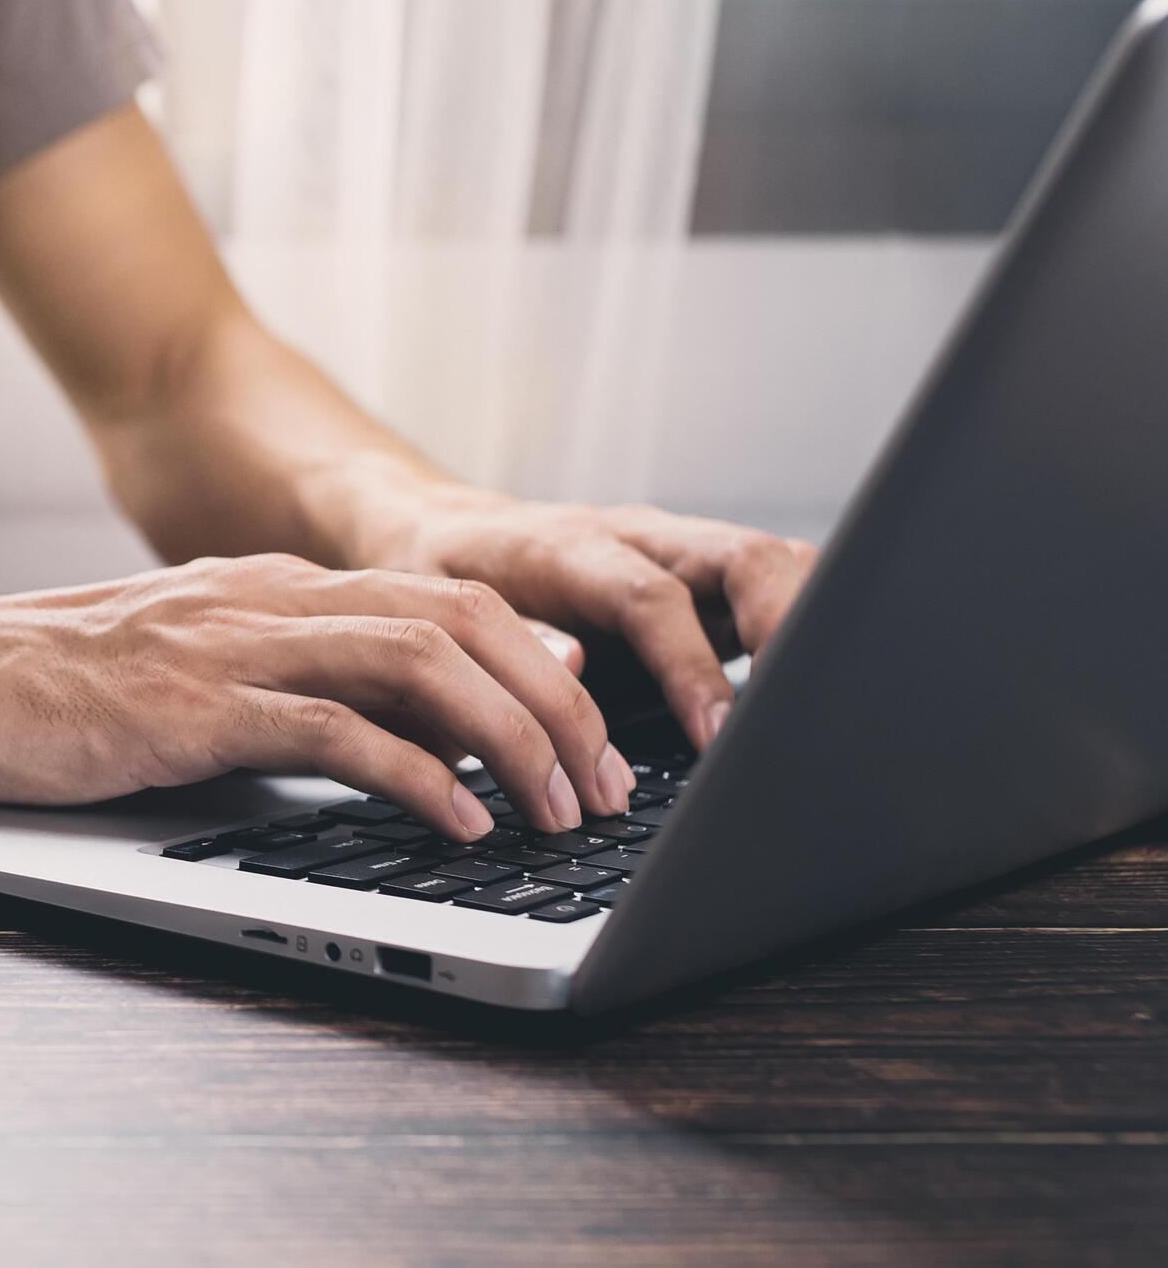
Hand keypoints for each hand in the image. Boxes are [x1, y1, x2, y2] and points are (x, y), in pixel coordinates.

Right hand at [0, 554, 633, 838]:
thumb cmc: (39, 694)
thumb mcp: (182, 674)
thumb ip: (273, 690)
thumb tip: (378, 750)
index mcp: (273, 588)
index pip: (450, 601)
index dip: (544, 665)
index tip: (596, 738)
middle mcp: (269, 599)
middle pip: (467, 622)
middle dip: (562, 705)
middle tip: (610, 788)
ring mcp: (231, 645)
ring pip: (425, 665)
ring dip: (516, 742)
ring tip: (560, 814)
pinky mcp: (193, 706)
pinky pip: (338, 732)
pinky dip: (421, 778)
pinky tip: (461, 826)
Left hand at [344, 488, 818, 752]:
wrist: (436, 529)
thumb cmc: (436, 576)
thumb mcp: (438, 607)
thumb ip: (505, 635)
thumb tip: (567, 670)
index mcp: (571, 548)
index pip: (652, 599)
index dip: (691, 668)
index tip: (718, 738)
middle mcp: (641, 539)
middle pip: (745, 558)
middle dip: (788, 628)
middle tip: (806, 711)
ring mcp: (678, 553)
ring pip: (775, 562)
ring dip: (813, 620)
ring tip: (832, 699)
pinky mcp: (699, 577)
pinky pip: (772, 584)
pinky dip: (806, 623)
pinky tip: (821, 680)